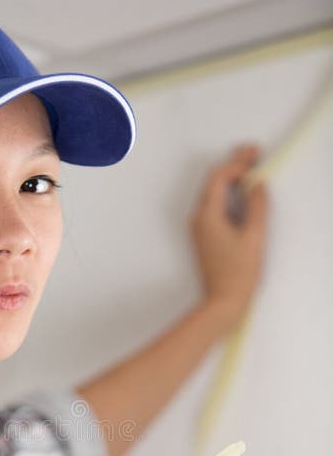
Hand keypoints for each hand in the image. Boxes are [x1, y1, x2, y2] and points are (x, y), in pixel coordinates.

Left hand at [189, 143, 269, 334]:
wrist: (221, 303)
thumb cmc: (237, 274)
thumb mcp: (253, 236)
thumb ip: (256, 206)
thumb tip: (257, 184)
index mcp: (207, 215)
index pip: (219, 177)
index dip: (237, 161)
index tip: (255, 154)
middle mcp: (198, 218)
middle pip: (213, 181)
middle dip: (234, 164)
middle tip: (254, 152)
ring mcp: (199, 227)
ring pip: (213, 192)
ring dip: (231, 177)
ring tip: (251, 166)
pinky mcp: (205, 235)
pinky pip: (214, 205)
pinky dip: (228, 193)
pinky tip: (243, 190)